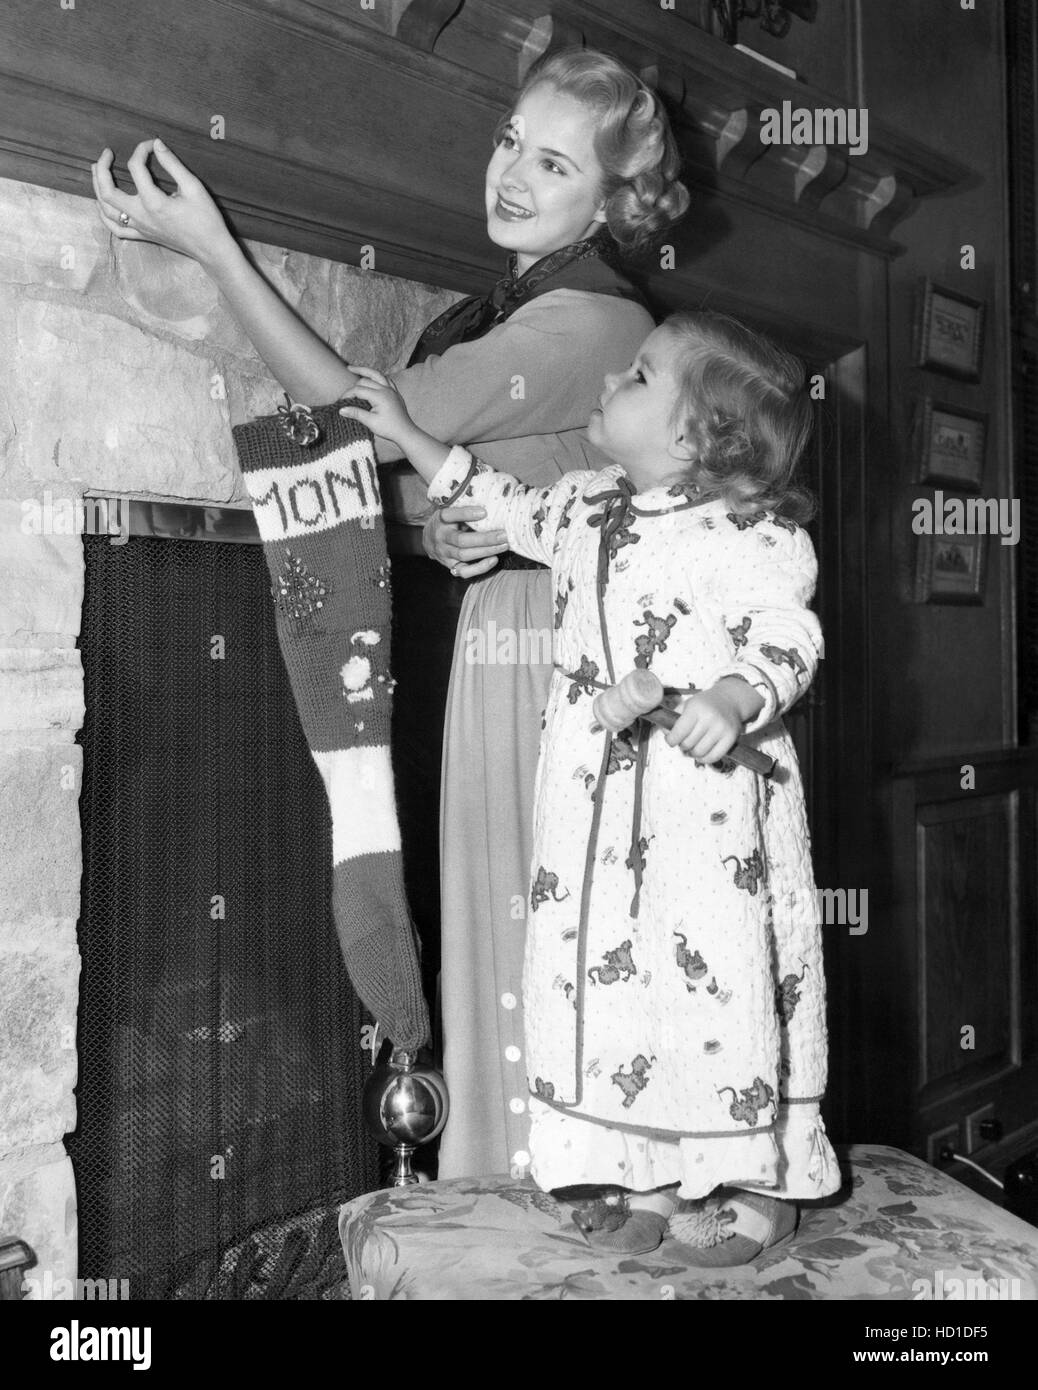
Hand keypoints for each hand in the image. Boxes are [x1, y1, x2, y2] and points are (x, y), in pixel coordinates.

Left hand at [91, 141, 234, 266]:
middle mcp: (141, 216)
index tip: (150, 144)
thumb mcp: (194, 187)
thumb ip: (172, 164)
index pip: (136, 168)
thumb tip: (156, 144)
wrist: (211, 249)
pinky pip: (115, 228)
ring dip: (97, 188)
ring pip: (106, 209)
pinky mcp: (143, 236)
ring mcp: (140, 228)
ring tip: (96, 171)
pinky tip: (101, 203)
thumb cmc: (206, 219)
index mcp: (154, 202)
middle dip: (102, 169)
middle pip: (107, 191)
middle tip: (107, 153)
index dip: (140, 150)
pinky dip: (104, 215)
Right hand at [337, 366, 416, 444]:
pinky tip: (371, 377)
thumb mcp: (371, 422)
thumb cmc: (389, 429)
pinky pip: (385, 379)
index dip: (347, 395)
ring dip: (364, 371)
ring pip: (376, 374)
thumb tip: (341, 409)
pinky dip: (376, 376)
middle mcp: (386, 389)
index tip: (340, 402)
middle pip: (365, 381)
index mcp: (380, 396)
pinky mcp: (395, 392)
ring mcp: (392, 390)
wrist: (406, 433)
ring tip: (351, 368)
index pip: (358, 390)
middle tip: (345, 393)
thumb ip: (356, 413)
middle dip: (353, 386)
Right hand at [423, 507, 507, 577]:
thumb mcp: (452, 510)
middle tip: (503, 535)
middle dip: (484, 539)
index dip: (466, 514)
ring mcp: (444, 554)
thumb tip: (490, 506)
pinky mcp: (450, 566)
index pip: (449, 515)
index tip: (484, 511)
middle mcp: (441, 538)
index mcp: (440, 520)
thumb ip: (465, 509)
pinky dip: (480, 567)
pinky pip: (464, 571)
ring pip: (465, 555)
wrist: (430, 540)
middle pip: (462, 540)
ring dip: (486, 551)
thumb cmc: (448, 522)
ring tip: (504, 545)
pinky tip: (494, 559)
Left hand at [664, 685, 745, 763]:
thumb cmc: (704, 704)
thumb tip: (666, 734)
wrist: (730, 700)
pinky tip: (702, 753)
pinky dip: (704, 759)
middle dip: (682, 746)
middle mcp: (710, 718)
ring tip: (692, 747)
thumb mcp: (687, 705)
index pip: (679, 732)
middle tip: (683, 742)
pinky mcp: (731, 738)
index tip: (671, 740)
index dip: (671, 740)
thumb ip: (673, 719)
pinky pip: (713, 757)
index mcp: (696, 708)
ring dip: (692, 754)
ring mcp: (722, 728)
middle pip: (688, 744)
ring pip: (699, 753)